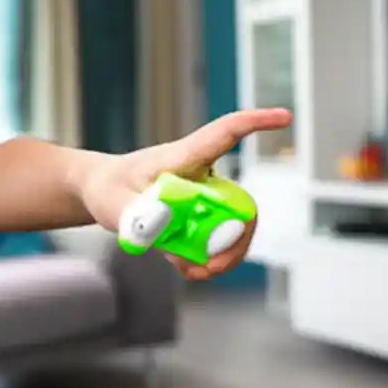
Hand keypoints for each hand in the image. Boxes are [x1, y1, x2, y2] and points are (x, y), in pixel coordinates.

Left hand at [77, 107, 292, 279]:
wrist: (102, 194)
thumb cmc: (109, 188)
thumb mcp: (113, 203)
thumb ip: (135, 218)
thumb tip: (161, 231)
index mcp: (186, 156)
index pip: (226, 132)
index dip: (257, 122)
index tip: (285, 116)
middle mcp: (204, 174)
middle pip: (242, 203)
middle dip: (236, 240)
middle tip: (212, 266)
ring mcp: (205, 196)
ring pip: (235, 227)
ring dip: (222, 256)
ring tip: (194, 271)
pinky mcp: (201, 216)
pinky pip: (218, 240)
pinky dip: (207, 259)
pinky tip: (185, 266)